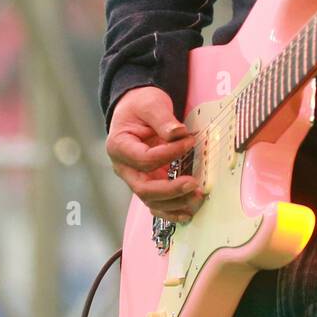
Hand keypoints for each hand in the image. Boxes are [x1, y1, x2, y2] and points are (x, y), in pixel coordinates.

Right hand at [106, 86, 204, 223]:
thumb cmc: (140, 105)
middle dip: (170, 190)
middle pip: (144, 189)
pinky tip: (187, 213)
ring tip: (197, 196)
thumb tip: (178, 133)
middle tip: (194, 184)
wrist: (136, 109)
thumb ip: (162, 118)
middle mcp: (124, 167)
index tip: (189, 141)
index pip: (144, 159)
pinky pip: (156, 203)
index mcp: (119, 146)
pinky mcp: (147, 182)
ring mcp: (135, 178)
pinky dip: (171, 211)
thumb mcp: (150, 104)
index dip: (168, 154)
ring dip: (175, 203)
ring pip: (151, 201)